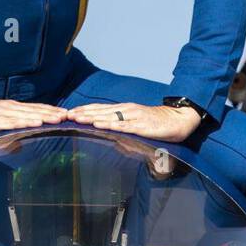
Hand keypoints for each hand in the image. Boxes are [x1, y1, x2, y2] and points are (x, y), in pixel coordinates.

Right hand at [0, 100, 68, 141]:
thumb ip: (6, 138)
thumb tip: (18, 147)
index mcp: (9, 109)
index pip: (34, 109)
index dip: (49, 111)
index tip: (64, 114)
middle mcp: (7, 108)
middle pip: (34, 110)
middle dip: (51, 113)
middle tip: (68, 116)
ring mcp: (0, 113)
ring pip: (26, 114)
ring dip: (43, 116)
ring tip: (57, 118)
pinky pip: (11, 122)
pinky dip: (25, 121)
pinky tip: (36, 123)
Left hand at [65, 101, 202, 142]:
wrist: (179, 119)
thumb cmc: (159, 123)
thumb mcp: (138, 125)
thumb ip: (124, 128)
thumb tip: (111, 137)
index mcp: (124, 109)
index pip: (100, 108)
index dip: (84, 110)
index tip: (69, 113)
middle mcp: (127, 110)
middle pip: (100, 110)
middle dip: (82, 112)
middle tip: (65, 115)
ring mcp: (134, 117)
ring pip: (108, 116)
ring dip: (91, 116)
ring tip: (76, 118)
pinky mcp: (142, 125)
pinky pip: (123, 125)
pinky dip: (109, 124)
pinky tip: (98, 124)